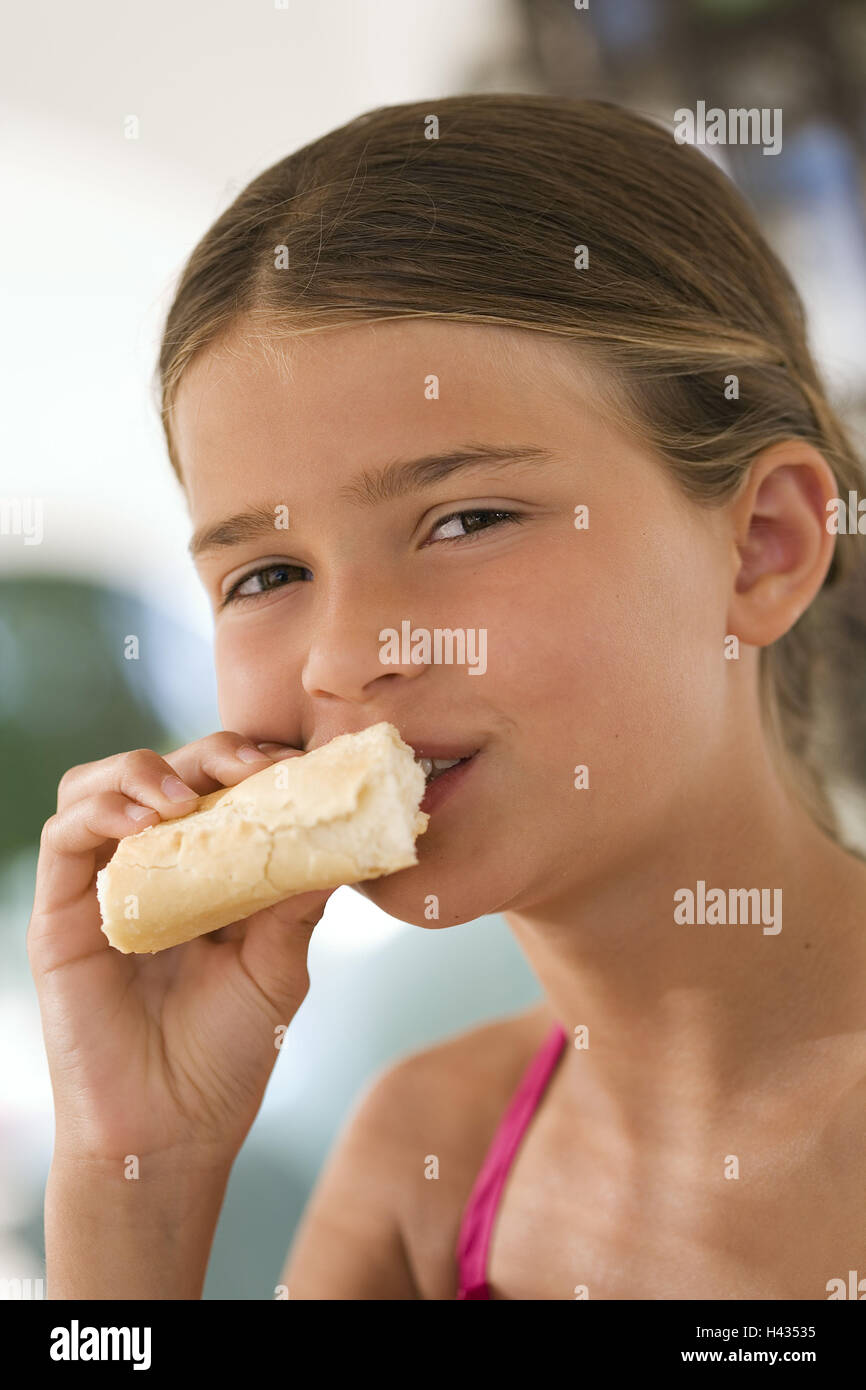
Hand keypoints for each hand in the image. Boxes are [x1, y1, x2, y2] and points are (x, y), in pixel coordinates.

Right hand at [28, 732, 334, 1164]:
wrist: (172, 1135)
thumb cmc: (225, 1056)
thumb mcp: (278, 967)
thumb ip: (296, 901)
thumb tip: (342, 838)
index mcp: (203, 875)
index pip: (217, 791)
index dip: (251, 762)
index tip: (297, 761)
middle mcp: (149, 871)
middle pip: (163, 775)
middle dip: (209, 755)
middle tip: (251, 764)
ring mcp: (100, 888)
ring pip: (99, 788)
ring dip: (143, 771)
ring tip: (187, 795)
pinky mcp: (59, 915)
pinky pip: (64, 837)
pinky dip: (102, 809)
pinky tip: (147, 819)